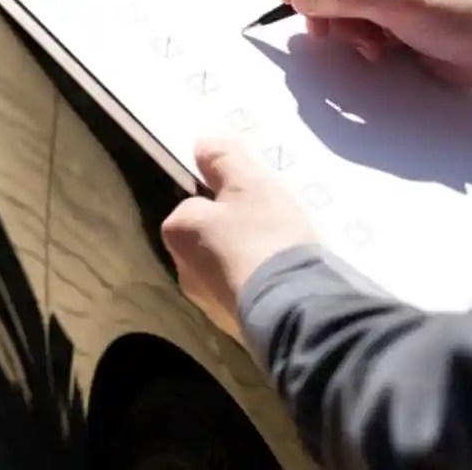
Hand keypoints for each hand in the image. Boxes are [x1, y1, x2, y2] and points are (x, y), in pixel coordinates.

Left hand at [162, 136, 317, 340]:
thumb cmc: (265, 236)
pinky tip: (289, 281)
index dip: (226, 198)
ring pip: (230, 268)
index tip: (253, 199)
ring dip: (252, 261)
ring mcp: (209, 304)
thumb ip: (224, 160)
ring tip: (287, 253)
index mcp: (178, 232)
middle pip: (212, 238)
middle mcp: (184, 271)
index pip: (196, 204)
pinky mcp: (236, 327)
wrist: (293, 309)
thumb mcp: (248, 184)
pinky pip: (249, 294)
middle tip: (274, 224)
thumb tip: (201, 144)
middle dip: (238, 231)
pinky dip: (264, 287)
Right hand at [281, 0, 471, 91]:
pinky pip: (354, 24)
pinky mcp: (392, 18)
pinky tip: (380, 49)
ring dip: (343, 27)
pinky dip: (359, 39)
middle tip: (328, 30)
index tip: (304, 0)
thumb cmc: (461, 13)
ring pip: (335, 2)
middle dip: (322, 4)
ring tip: (369, 42)